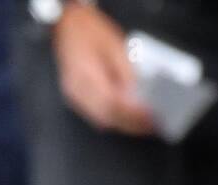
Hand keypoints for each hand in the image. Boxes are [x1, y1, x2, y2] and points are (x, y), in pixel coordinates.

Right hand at [52, 4, 156, 135]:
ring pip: (101, 120)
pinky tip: (124, 117)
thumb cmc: (89, 31)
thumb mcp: (116, 47)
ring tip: (141, 123)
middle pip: (107, 117)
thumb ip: (127, 74)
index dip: (133, 114)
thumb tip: (139, 96)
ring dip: (122, 124)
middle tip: (150, 124)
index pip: (113, 104)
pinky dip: (112, 118)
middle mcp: (77, 89)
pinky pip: (95, 115)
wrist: (67, 26)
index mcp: (87, 74)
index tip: (150, 117)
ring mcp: (74, 95)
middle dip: (130, 123)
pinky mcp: (75, 97)